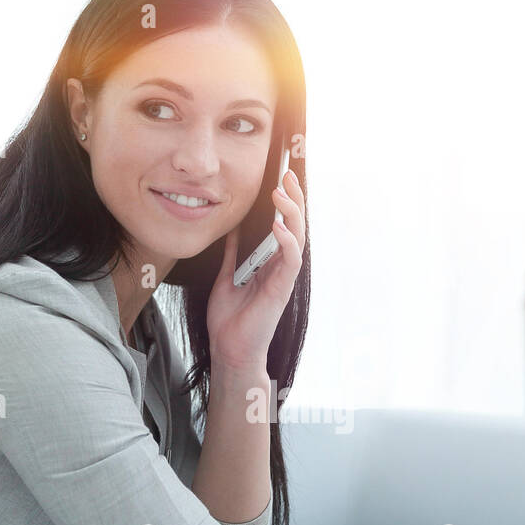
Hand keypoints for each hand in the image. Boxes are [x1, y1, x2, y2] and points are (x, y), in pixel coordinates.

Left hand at [205, 167, 304, 371]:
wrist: (229, 349)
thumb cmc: (230, 319)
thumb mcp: (226, 276)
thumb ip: (233, 254)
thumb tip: (232, 230)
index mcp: (269, 263)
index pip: (284, 226)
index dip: (285, 202)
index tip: (280, 178)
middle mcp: (280, 268)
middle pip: (296, 226)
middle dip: (294, 199)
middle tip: (287, 175)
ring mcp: (283, 278)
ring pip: (298, 239)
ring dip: (292, 214)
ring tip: (282, 193)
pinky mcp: (282, 290)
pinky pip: (291, 261)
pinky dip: (287, 241)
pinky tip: (278, 226)